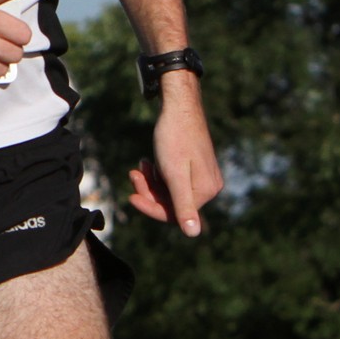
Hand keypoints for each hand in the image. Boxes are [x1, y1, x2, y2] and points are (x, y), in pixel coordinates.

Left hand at [127, 82, 222, 236]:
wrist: (179, 104)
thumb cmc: (175, 137)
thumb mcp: (174, 173)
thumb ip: (182, 204)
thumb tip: (194, 234)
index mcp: (206, 191)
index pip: (175, 214)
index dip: (151, 208)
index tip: (131, 196)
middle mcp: (208, 186)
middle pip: (172, 202)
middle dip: (149, 191)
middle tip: (134, 174)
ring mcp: (202, 175)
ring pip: (170, 190)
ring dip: (151, 181)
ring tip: (140, 166)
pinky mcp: (194, 165)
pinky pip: (173, 178)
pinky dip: (158, 172)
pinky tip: (147, 161)